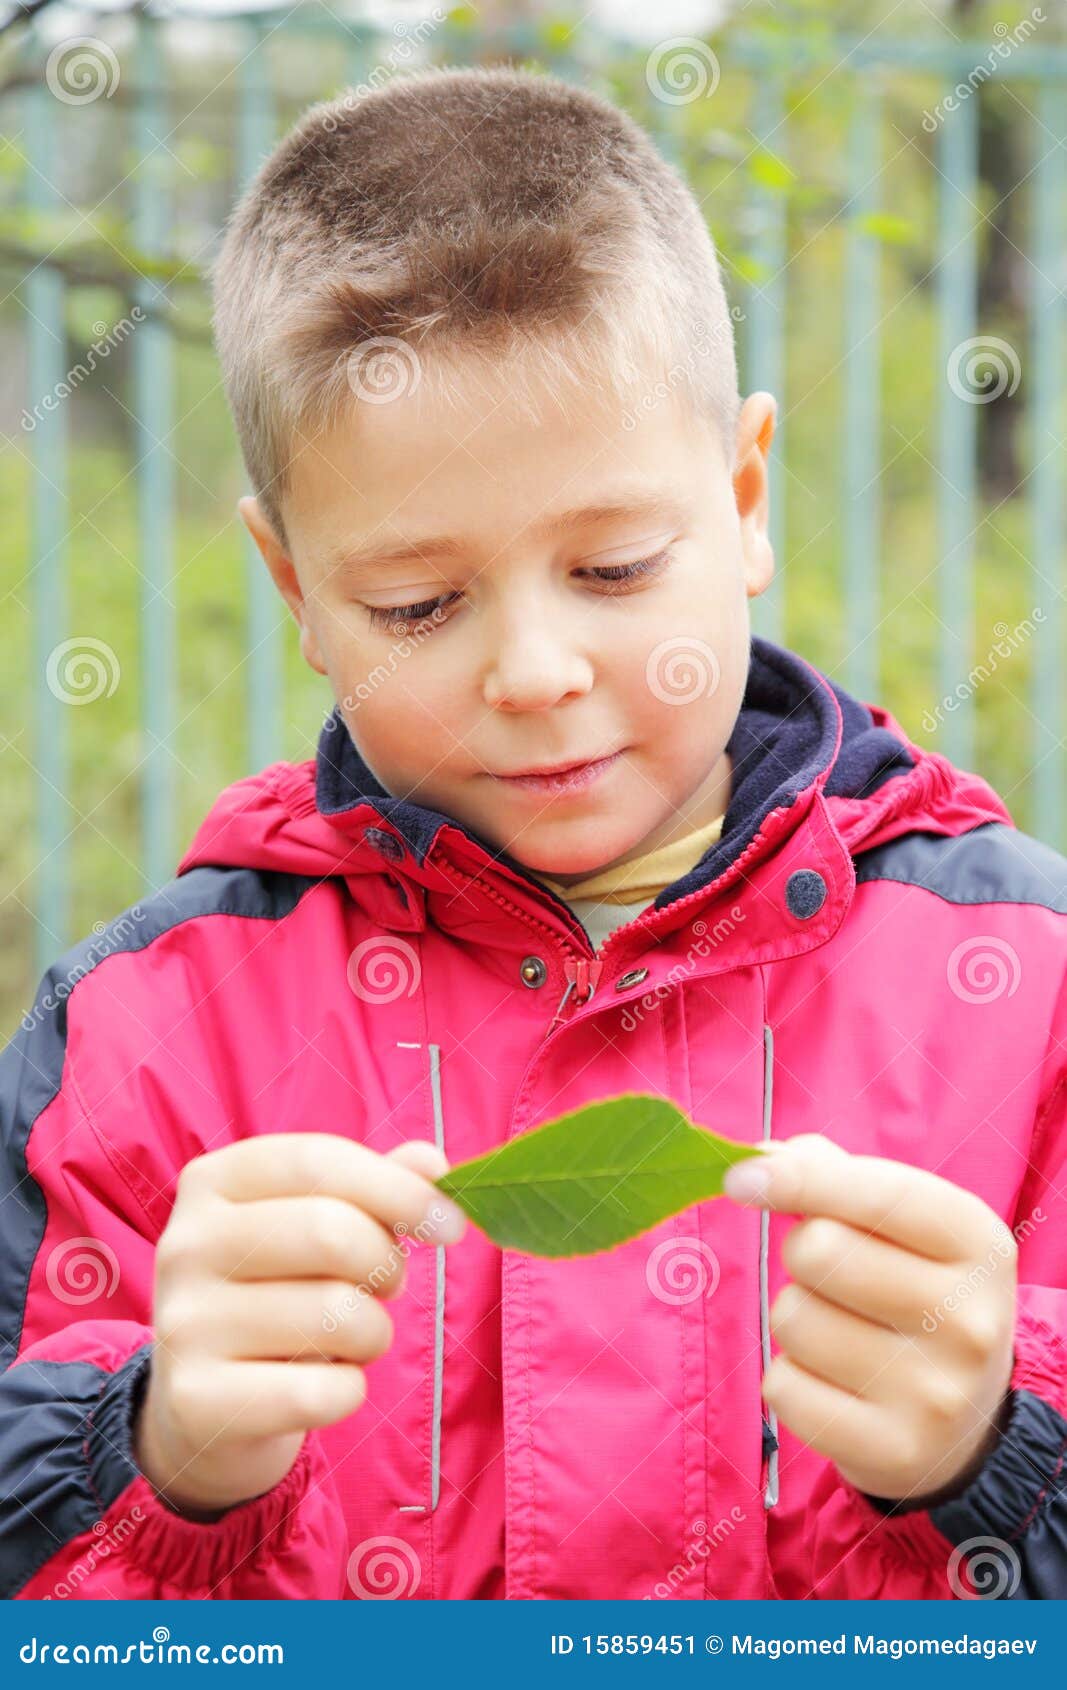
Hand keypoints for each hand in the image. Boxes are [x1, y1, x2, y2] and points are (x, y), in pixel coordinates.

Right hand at [133, 1135, 464, 1518]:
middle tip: (388, 1286)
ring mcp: (184, 1323)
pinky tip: (319, 1387)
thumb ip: (374, 1187)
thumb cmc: (274, 1294)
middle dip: (386, 1265)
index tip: (451, 1223)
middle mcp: (186, 1244)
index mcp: (212, 1181)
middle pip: (331, 1233)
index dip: (398, 1188)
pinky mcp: (196, 1400)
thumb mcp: (314, 1225)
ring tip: (350, 1338)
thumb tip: (433, 1163)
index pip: (317, 1161)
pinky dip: (348, 1392)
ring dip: (373, 1333)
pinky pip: (323, 1392)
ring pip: (336, 1315)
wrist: (198, 1409)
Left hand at [723, 1134, 1016, 1506]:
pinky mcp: (893, 1450)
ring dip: (793, 1318)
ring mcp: (935, 1392)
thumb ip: (836, 1176)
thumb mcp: (905, 1226)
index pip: (874, 1191)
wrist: (964, 1424)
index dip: (795, 1177)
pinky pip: (782, 1386)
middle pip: (818, 1250)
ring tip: (841, 1335)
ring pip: (791, 1317)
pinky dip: (790, 1380)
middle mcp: (968, 1318)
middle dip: (801, 1253)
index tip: (740, 1176)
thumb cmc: (913, 1292)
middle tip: (832, 1277)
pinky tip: (835, 1386)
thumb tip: (760, 1159)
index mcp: (978, 1243)